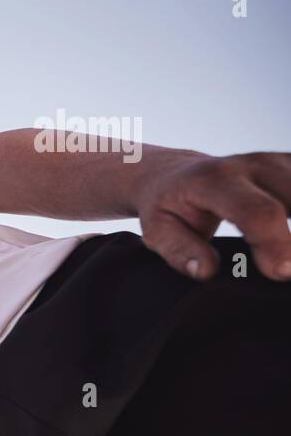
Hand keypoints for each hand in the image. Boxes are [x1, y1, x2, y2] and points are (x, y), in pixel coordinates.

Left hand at [136, 152, 290, 280]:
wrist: (170, 174)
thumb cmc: (165, 206)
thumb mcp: (156, 230)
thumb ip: (179, 250)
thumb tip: (206, 270)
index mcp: (214, 180)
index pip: (258, 211)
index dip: (277, 243)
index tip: (283, 272)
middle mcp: (252, 165)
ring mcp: (277, 162)